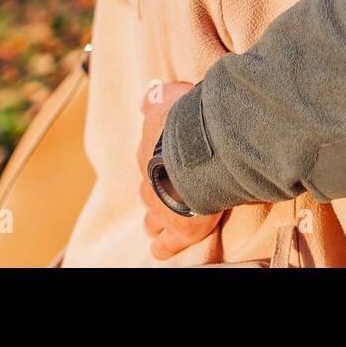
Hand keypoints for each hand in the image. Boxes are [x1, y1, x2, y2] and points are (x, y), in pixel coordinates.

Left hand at [138, 81, 223, 259]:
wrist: (198, 152)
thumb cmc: (189, 122)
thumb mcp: (171, 96)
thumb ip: (158, 96)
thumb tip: (147, 96)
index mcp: (148, 151)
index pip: (150, 156)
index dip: (161, 158)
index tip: (172, 157)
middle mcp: (149, 181)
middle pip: (148, 189)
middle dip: (157, 191)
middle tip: (170, 190)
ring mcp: (161, 208)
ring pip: (151, 218)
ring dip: (157, 219)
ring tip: (165, 220)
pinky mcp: (179, 231)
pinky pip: (165, 245)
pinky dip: (164, 247)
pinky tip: (162, 249)